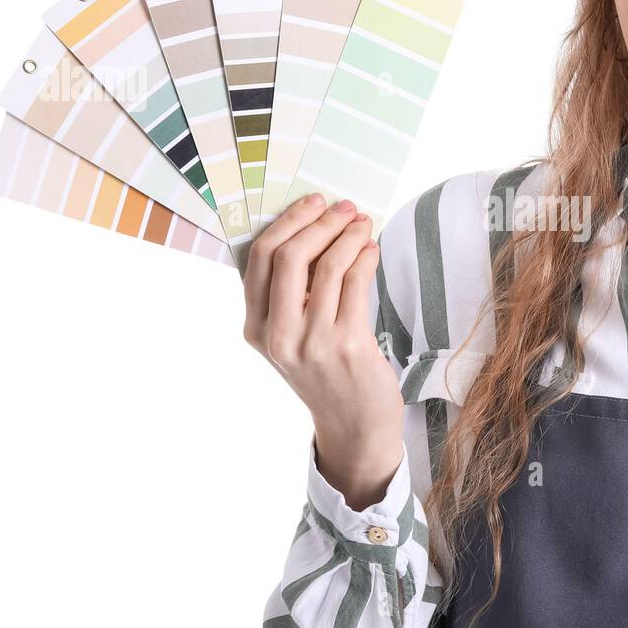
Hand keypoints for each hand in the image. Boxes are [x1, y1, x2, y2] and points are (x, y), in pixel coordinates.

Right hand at [242, 194, 404, 508]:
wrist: (354, 425)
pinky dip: (365, 258)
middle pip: (289, 256)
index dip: (287, 222)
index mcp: (256, 328)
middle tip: (343, 207)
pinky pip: (356, 284)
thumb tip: (308, 228)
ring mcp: (313, 342)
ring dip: (348, 236)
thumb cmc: (325, 371)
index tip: (312, 202)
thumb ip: (288, 294)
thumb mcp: (291, 337)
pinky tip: (371, 250)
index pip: (259, 259)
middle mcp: (279, 335)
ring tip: (363, 224)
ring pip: (328, 266)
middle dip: (320, 222)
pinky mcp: (349, 345)